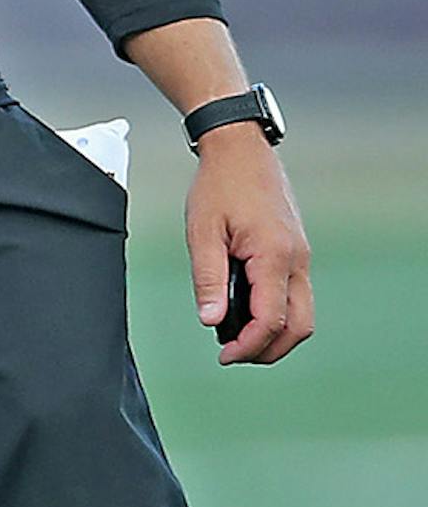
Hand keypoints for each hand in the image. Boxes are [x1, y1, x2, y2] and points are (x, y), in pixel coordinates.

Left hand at [186, 127, 312, 366]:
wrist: (240, 151)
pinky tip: (247, 312)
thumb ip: (207, 279)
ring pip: (302, 313)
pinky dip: (278, 312)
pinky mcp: (296, 251)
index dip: (249, 345)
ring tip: (237, 337)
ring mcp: (301, 256)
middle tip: (233, 354)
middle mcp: (297, 260)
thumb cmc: (219, 185)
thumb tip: (210, 320)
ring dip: (275, 333)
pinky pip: (296, 294)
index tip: (224, 355)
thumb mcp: (202, 232)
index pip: (271, 320)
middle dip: (269, 349)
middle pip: (299, 326)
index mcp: (274, 256)